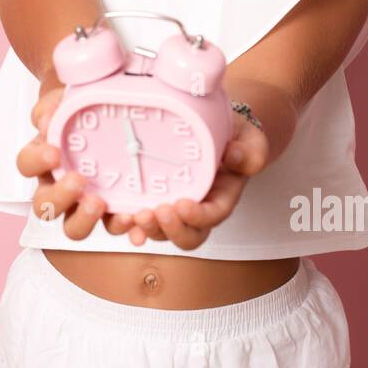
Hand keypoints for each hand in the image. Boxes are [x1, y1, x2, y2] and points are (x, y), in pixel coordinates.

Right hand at [17, 86, 138, 240]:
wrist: (109, 114)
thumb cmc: (79, 110)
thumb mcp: (64, 101)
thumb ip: (52, 108)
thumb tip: (47, 120)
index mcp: (41, 159)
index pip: (26, 164)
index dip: (36, 162)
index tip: (54, 152)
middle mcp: (56, 187)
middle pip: (43, 207)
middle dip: (59, 198)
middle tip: (79, 181)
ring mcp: (82, 204)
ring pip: (72, 227)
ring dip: (84, 220)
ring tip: (101, 204)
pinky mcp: (111, 212)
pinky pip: (113, 227)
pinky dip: (123, 227)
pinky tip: (134, 219)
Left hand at [121, 107, 269, 250]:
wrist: (214, 131)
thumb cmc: (233, 138)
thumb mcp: (249, 140)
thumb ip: (250, 151)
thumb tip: (234, 156)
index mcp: (222, 198)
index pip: (213, 216)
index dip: (198, 217)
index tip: (183, 205)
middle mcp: (197, 211)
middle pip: (186, 236)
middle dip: (170, 230)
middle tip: (155, 212)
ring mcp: (174, 209)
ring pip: (160, 233)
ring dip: (146, 229)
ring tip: (134, 215)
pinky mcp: (151, 201)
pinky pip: (139, 220)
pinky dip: (127, 223)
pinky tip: (117, 216)